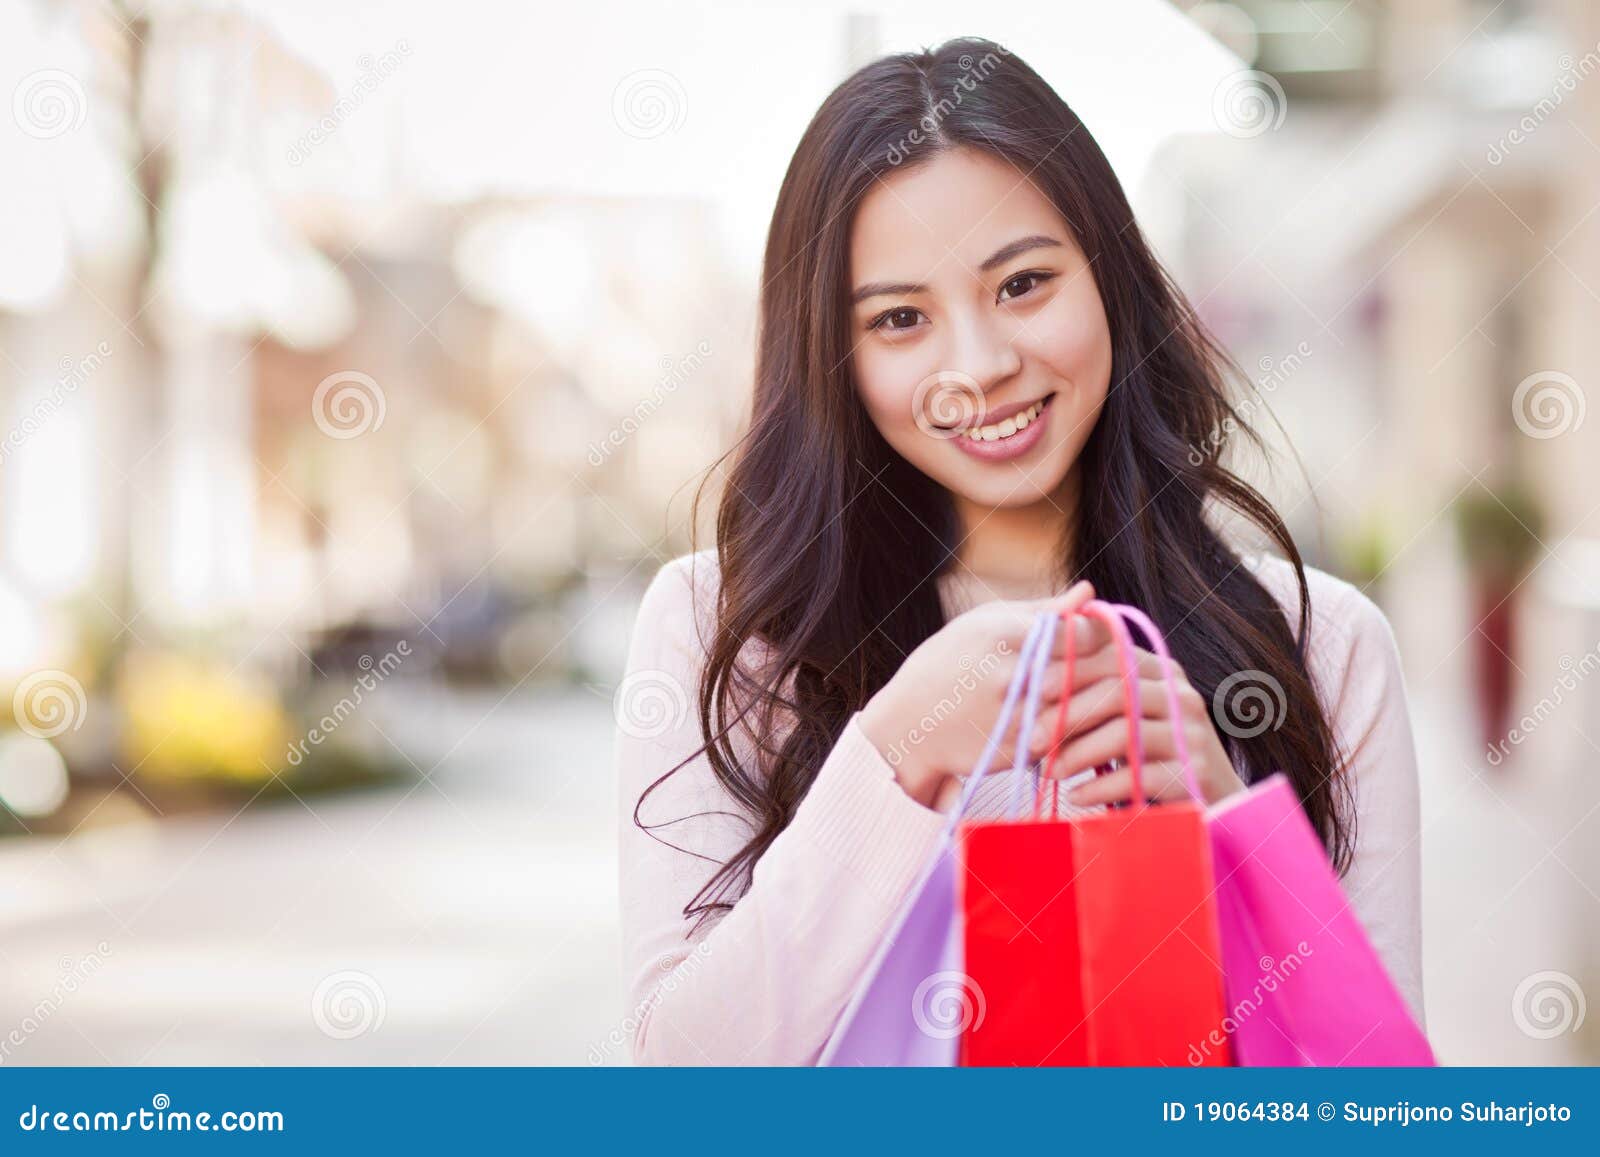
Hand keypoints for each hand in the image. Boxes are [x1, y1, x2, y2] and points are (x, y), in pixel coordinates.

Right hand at [858, 580, 1095, 809]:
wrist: (907, 725)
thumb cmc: (947, 663)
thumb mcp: (983, 623)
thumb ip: (1041, 610)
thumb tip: (1089, 591)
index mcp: (1004, 634)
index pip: (1082, 634)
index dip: (1100, 639)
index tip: (1101, 643)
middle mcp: (1010, 674)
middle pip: (1086, 672)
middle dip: (1104, 672)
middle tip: (1116, 671)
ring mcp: (1014, 716)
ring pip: (1081, 708)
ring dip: (1094, 703)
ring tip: (1098, 697)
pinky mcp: (1017, 750)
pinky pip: (1064, 739)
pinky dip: (1075, 732)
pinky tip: (1073, 723)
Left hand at [1044, 614, 1245, 807]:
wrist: (1213, 801)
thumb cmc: (1151, 755)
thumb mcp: (1126, 716)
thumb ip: (1094, 693)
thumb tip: (1032, 683)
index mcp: (1162, 671)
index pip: (1113, 655)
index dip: (1071, 669)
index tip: (1034, 689)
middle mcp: (1181, 695)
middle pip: (1117, 690)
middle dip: (1067, 714)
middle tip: (1033, 739)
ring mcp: (1192, 733)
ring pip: (1125, 733)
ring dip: (1078, 753)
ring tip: (1050, 771)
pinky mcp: (1195, 773)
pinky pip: (1138, 776)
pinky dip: (1100, 787)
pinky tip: (1077, 796)